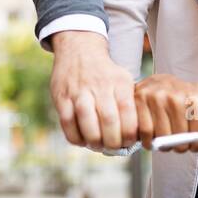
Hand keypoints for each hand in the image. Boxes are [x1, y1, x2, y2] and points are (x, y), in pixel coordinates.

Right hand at [49, 31, 138, 150]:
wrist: (79, 50)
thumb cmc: (105, 74)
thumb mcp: (123, 80)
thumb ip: (129, 104)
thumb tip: (135, 136)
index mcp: (119, 81)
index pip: (128, 112)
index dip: (129, 133)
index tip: (128, 142)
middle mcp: (99, 85)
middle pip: (109, 120)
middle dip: (113, 141)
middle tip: (114, 147)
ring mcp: (79, 91)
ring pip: (87, 122)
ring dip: (94, 141)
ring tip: (98, 145)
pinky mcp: (61, 97)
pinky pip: (67, 123)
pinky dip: (76, 138)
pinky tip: (83, 140)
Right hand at [134, 74, 197, 152]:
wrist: (156, 82)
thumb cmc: (183, 93)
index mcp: (194, 95)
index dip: (197, 143)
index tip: (195, 143)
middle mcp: (174, 95)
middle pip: (180, 138)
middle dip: (180, 145)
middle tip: (179, 141)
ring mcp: (155, 98)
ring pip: (162, 138)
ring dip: (164, 145)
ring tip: (167, 138)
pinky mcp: (138, 103)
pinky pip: (145, 134)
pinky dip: (149, 141)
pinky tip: (153, 137)